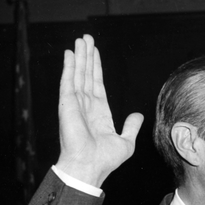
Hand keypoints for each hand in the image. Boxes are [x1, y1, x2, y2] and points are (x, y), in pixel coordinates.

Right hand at [56, 34, 142, 186]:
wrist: (90, 167)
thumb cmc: (105, 160)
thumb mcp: (125, 142)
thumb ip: (131, 126)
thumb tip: (138, 115)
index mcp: (99, 113)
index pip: (97, 84)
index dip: (96, 68)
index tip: (95, 53)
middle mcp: (86, 106)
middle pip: (86, 75)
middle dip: (87, 56)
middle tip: (87, 38)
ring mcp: (75, 104)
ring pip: (78, 74)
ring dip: (80, 56)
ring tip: (81, 39)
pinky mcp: (67, 104)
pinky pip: (68, 81)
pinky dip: (69, 66)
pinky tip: (70, 53)